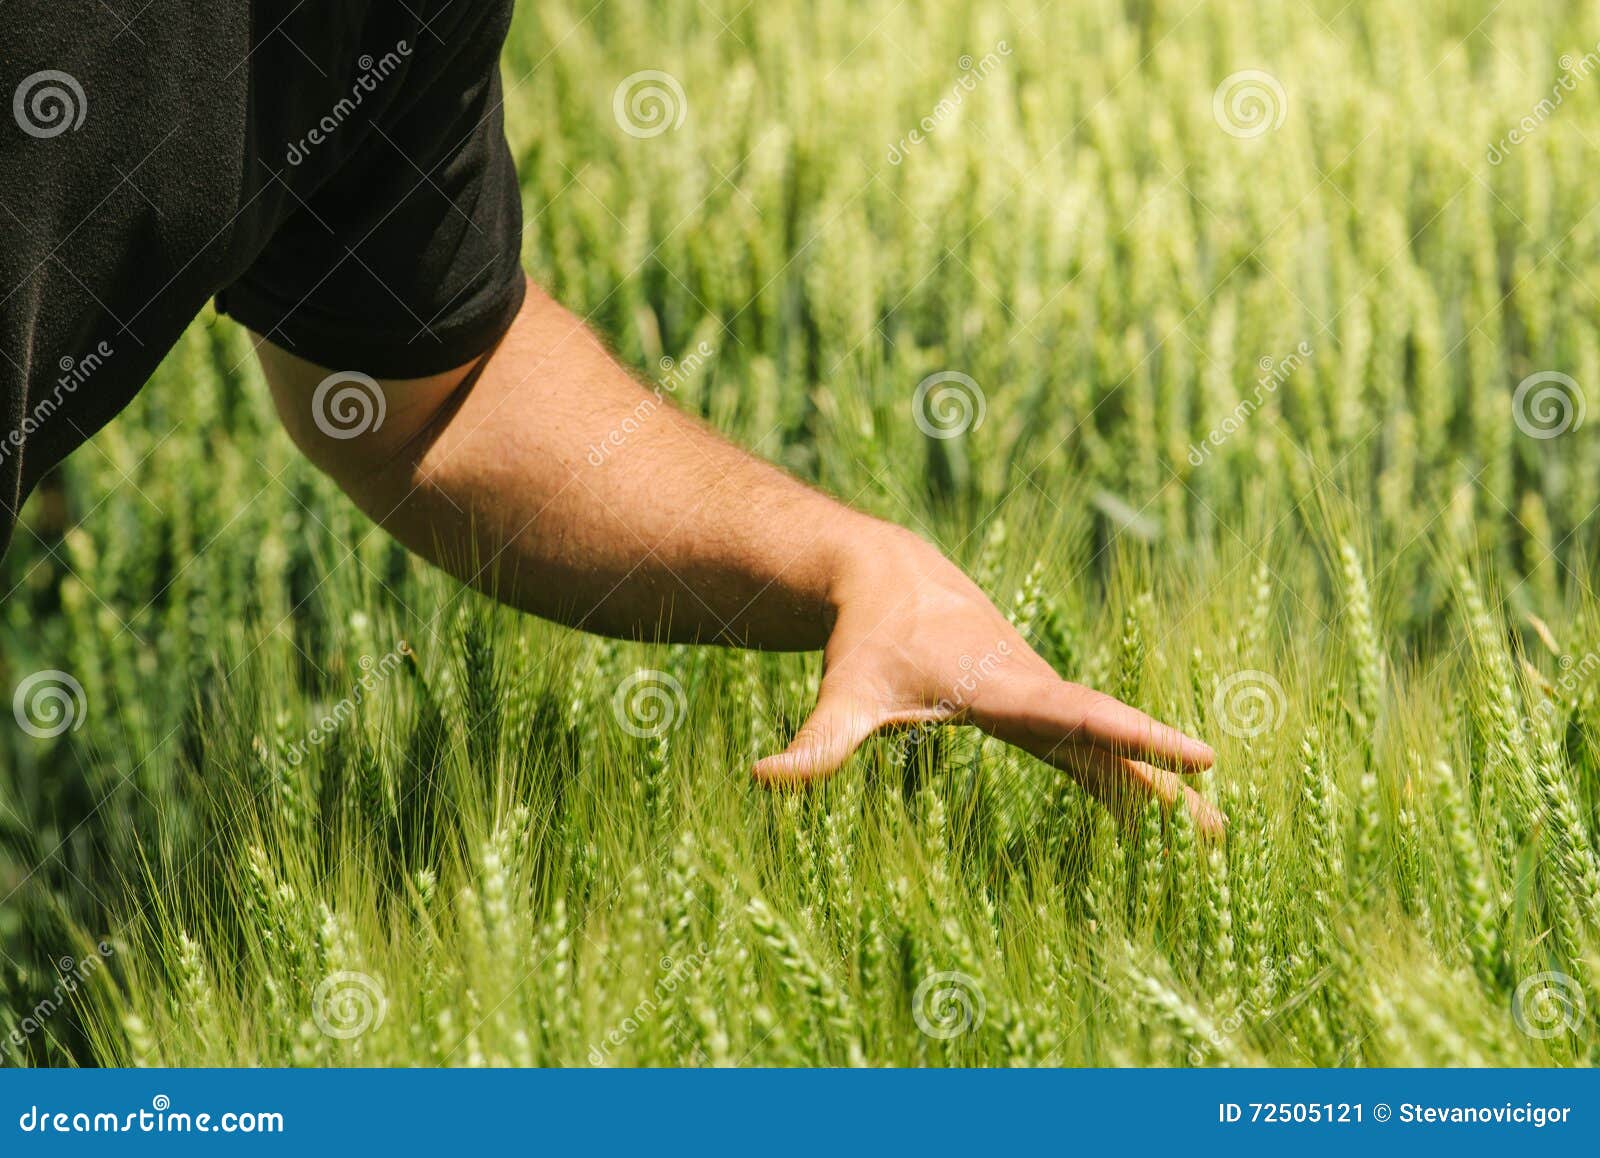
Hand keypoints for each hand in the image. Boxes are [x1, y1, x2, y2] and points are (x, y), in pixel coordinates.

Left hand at [752, 527, 1222, 834]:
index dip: (1138, 741)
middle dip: (1166, 783)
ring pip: (1109, 747)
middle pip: (1112, 742)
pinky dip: (1127, 775)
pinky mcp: (1037, 706)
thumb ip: (815, 744)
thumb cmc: (866, 640)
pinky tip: (1150, 812)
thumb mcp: (844, 697)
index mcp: (1006, 690)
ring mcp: (1043, 699)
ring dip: (1158, 788)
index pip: (1083, 719)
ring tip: (1214, 836)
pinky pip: (1092, 746)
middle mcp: (1037, 692)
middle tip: (1223, 830)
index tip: (1199, 757)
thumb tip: (765, 778)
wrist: (888, 578)